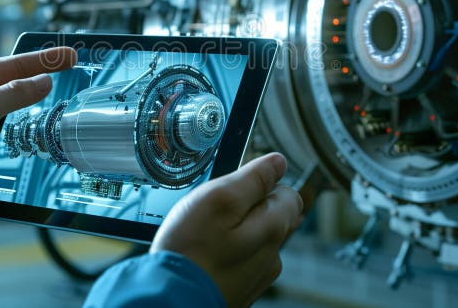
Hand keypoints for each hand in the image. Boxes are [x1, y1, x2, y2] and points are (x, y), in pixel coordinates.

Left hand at [0, 47, 76, 204]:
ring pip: (15, 104)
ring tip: (64, 93)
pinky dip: (27, 121)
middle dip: (43, 75)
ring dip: (36, 101)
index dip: (43, 59)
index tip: (69, 54)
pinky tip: (42, 121)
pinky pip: (11, 124)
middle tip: (74, 67)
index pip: (12, 64)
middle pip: (16, 81)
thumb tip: (45, 82)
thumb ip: (14, 94)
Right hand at [151, 153, 302, 307]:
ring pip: (252, 237)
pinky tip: (203, 253)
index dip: (260, 183)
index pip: (287, 191)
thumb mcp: (220, 198)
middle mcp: (272, 254)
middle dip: (246, 207)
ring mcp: (256, 274)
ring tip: (203, 234)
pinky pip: (237, 258)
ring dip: (233, 230)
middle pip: (269, 215)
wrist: (171, 300)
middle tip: (213, 211)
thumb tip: (278, 162)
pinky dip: (224, 251)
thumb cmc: (191, 252)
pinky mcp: (239, 287)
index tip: (233, 189)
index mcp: (274, 227)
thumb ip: (253, 178)